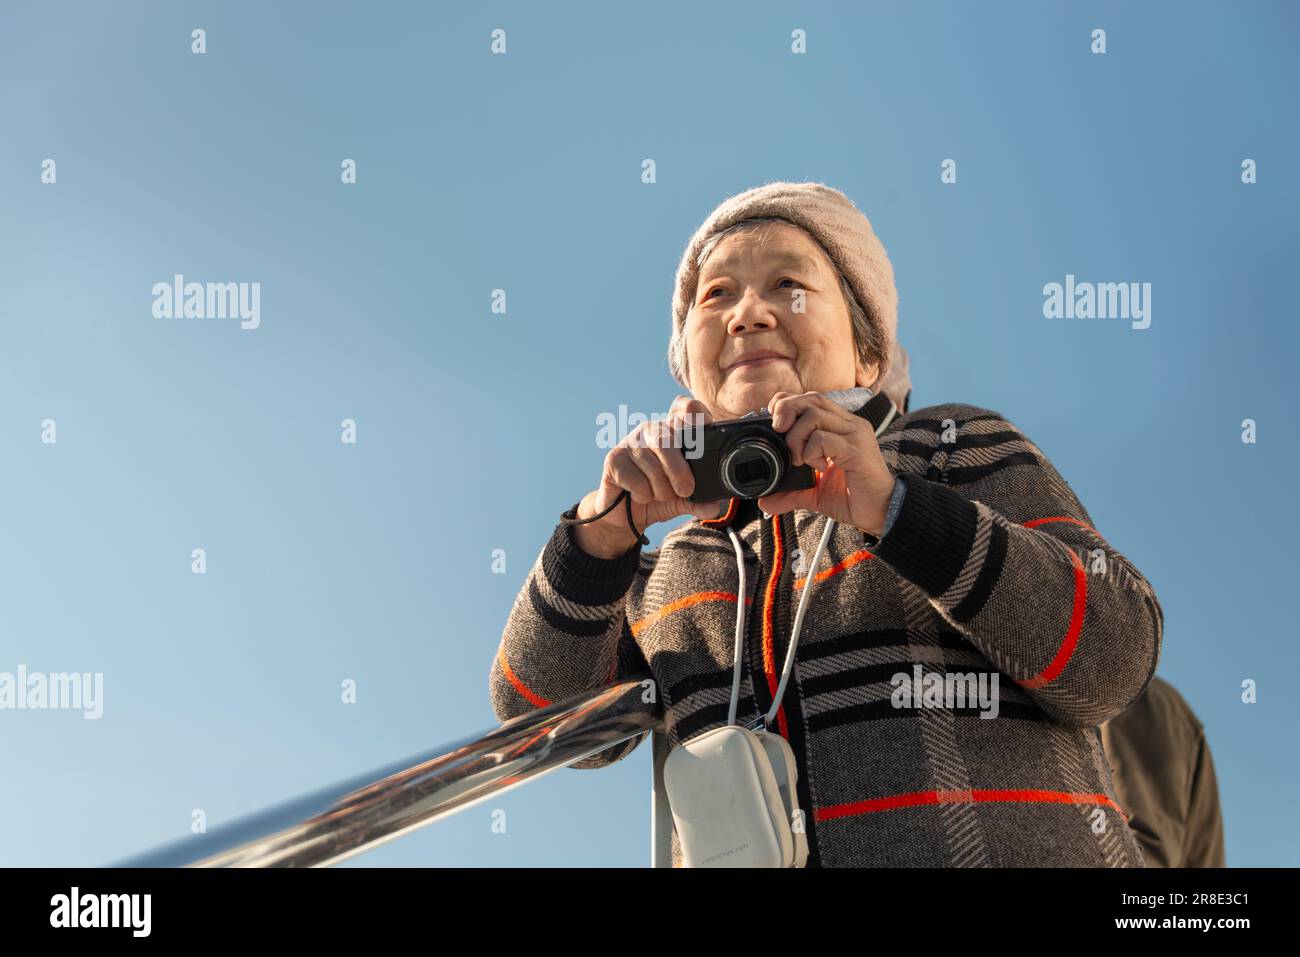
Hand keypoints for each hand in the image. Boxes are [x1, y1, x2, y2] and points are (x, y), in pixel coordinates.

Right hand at [574, 396, 725, 557]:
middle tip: (685, 490)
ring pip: (653, 467)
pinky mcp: (614, 459)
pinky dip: (643, 495)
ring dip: (660, 491)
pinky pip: (637, 481)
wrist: (624, 515)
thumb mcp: (682, 499)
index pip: (685, 410)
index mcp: (674, 432)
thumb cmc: (655, 497)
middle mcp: (652, 430)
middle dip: (679, 472)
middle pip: (667, 442)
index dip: (694, 415)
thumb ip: (699, 501)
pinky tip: (637, 494)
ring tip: (656, 494)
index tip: (702, 427)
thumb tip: (714, 506)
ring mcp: (630, 442)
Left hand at [757, 390, 894, 536]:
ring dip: (796, 437)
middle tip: (778, 433)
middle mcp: (849, 425)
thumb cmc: (853, 497)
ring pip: (814, 414)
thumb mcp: (814, 493)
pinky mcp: (856, 449)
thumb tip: (765, 501)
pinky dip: (811, 452)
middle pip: (811, 398)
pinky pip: (823, 438)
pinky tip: (819, 468)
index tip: (776, 423)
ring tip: (800, 460)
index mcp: (840, 427)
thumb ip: (790, 492)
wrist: (882, 513)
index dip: (788, 403)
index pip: (811, 398)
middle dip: (786, 411)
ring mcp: (855, 434)